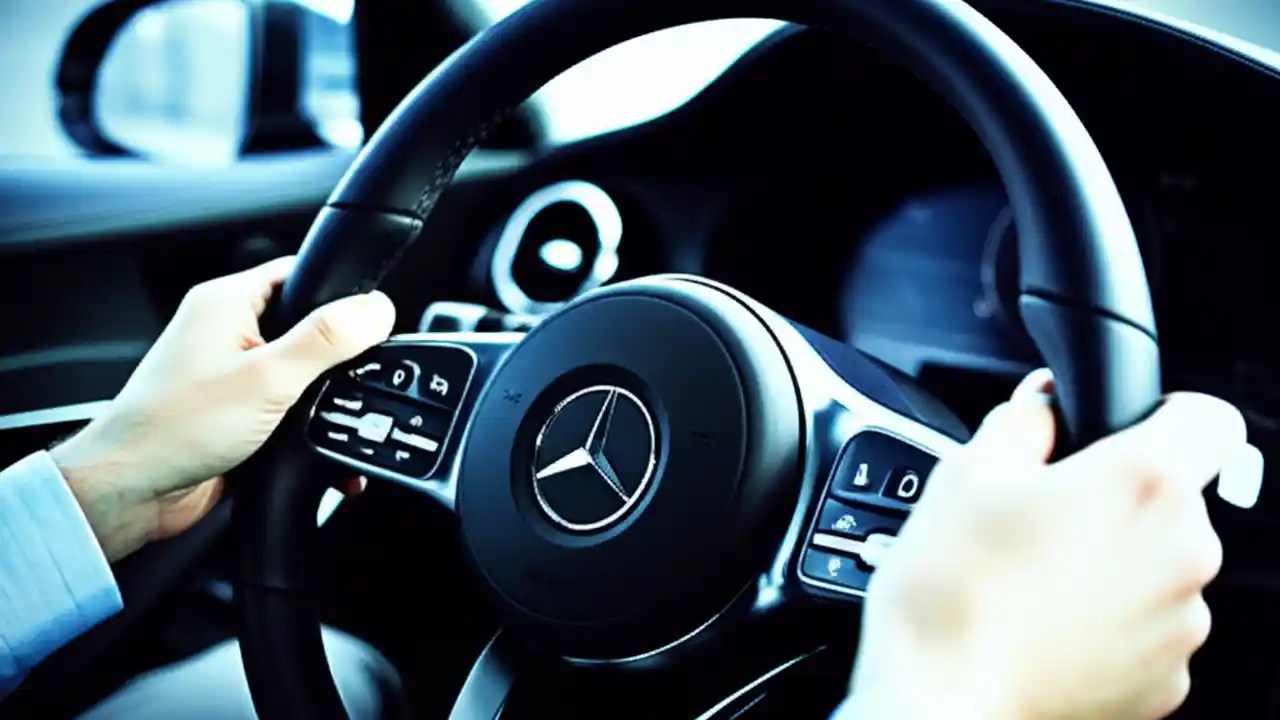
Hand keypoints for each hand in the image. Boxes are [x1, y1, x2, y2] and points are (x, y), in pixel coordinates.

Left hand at [51, 257, 395, 560]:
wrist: (133, 493)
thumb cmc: (173, 430)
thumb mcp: (268, 377)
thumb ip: (326, 340)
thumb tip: (375, 308)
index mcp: (226, 302)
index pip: (298, 272)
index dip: (339, 293)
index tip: (370, 322)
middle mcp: (225, 333)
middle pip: (306, 326)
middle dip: (337, 358)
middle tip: (354, 378)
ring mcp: (230, 375)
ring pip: (300, 373)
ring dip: (323, 399)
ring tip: (334, 417)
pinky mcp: (236, 413)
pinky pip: (287, 408)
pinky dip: (307, 426)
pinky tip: (317, 445)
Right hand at [844, 370, 1244, 719]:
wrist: (939, 701)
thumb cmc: (950, 592)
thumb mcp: (965, 472)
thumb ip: (1022, 420)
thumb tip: (1043, 405)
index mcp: (1143, 484)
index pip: (1210, 418)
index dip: (1166, 414)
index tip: (1128, 431)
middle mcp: (1182, 554)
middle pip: (1177, 500)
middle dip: (1119, 499)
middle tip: (1043, 516)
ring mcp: (1180, 625)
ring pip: (1161, 566)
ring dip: (1115, 562)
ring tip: (1035, 579)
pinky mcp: (1165, 681)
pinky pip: (1148, 629)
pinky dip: (1110, 622)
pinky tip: (1046, 624)